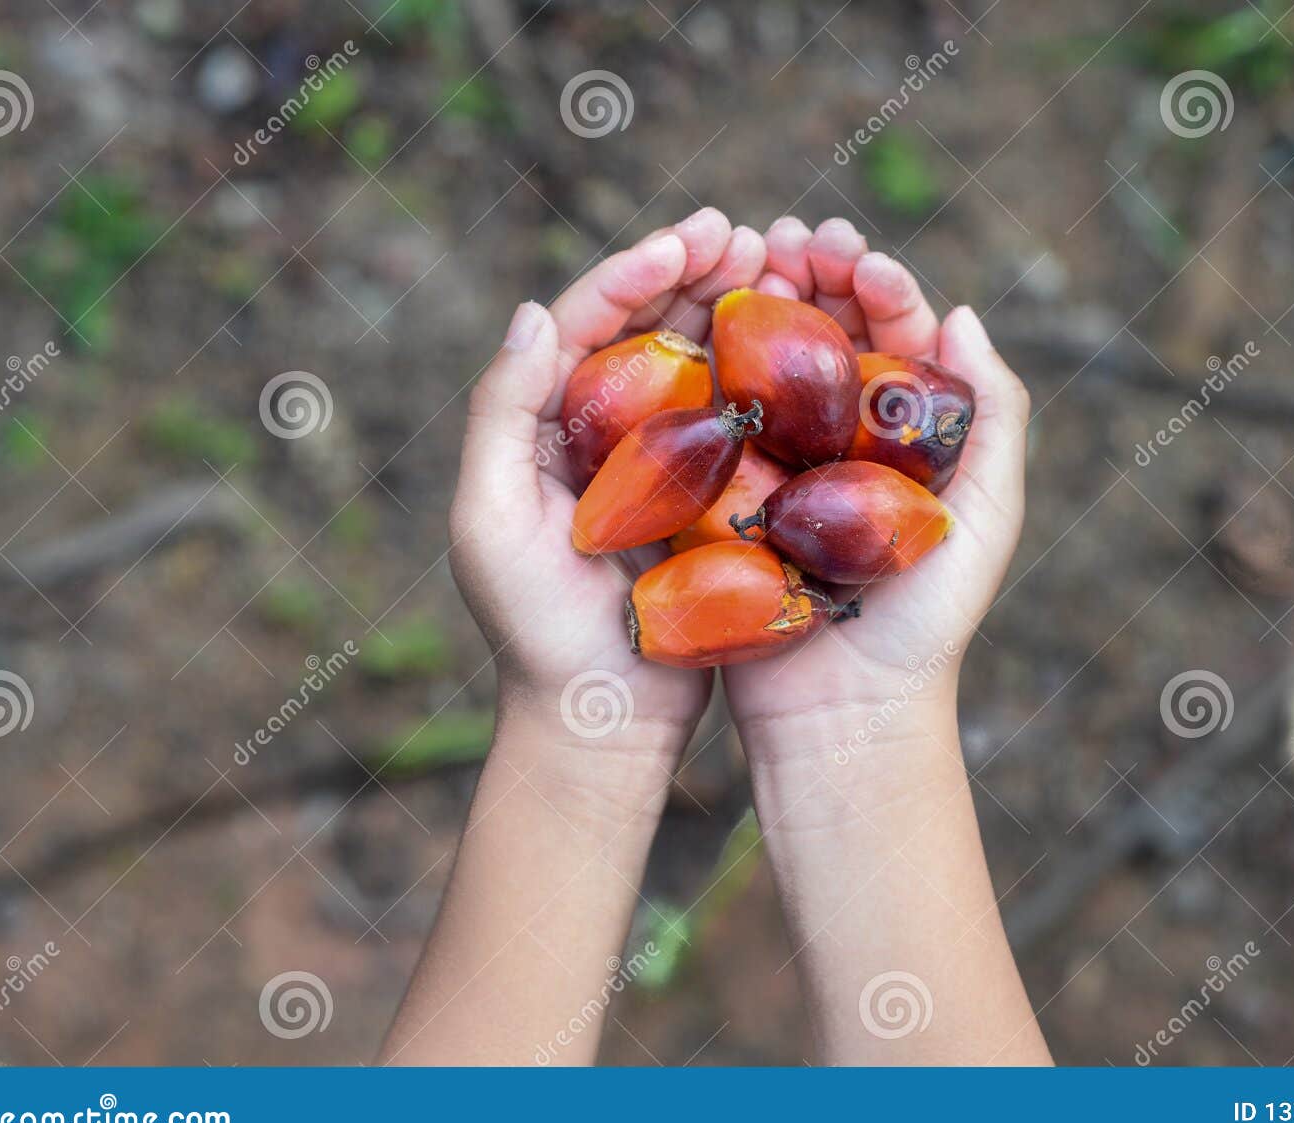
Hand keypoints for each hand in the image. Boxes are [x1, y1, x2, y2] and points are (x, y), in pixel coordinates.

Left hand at [450, 209, 766, 796]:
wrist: (600, 717)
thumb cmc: (534, 630)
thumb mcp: (490, 519)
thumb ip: (502, 413)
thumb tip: (539, 309)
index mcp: (544, 427)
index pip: (585, 324)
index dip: (633, 273)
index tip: (687, 241)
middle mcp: (600, 432)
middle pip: (647, 330)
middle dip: (694, 273)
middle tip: (748, 233)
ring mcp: (658, 465)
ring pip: (697, 365)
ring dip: (735, 309)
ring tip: (781, 265)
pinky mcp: (708, 500)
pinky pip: (737, 423)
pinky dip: (766, 377)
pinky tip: (803, 346)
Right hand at [723, 217, 1030, 768]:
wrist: (843, 712)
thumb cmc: (926, 621)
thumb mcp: (986, 515)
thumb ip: (996, 417)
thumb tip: (963, 313)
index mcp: (907, 438)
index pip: (894, 337)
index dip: (875, 284)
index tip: (852, 254)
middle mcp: (843, 443)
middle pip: (825, 336)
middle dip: (808, 277)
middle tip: (785, 237)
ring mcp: (780, 468)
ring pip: (767, 366)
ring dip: (756, 307)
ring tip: (742, 261)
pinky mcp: (725, 498)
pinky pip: (714, 422)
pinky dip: (704, 370)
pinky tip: (690, 329)